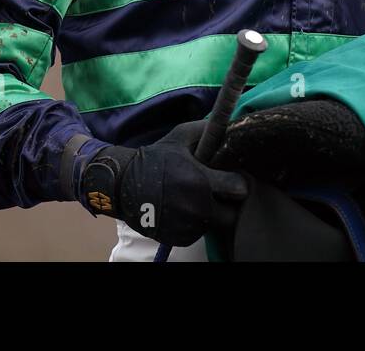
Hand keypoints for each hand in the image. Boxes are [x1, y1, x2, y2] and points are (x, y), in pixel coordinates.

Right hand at [81, 119, 248, 246]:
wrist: (124, 185)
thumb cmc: (155, 158)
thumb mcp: (180, 137)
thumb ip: (206, 130)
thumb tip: (230, 126)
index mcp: (201, 181)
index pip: (240, 189)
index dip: (239, 183)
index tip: (233, 179)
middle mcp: (197, 207)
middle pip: (233, 214)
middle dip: (230, 204)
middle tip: (221, 193)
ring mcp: (188, 225)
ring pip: (216, 225)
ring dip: (214, 214)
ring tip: (200, 199)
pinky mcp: (180, 238)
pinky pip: (200, 232)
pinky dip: (198, 223)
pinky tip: (187, 209)